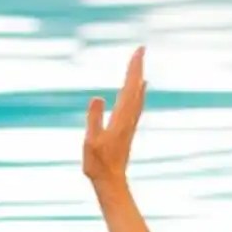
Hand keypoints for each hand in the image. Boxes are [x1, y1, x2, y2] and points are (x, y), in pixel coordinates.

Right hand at [83, 46, 146, 184]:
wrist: (111, 181)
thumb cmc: (98, 164)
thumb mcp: (91, 140)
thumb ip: (94, 118)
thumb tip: (97, 96)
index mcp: (120, 118)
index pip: (129, 87)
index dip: (134, 68)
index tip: (139, 51)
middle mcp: (128, 119)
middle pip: (136, 88)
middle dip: (137, 68)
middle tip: (141, 50)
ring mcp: (129, 124)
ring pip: (138, 96)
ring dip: (138, 79)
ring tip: (140, 66)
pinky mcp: (127, 130)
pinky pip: (136, 105)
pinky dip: (138, 93)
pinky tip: (139, 91)